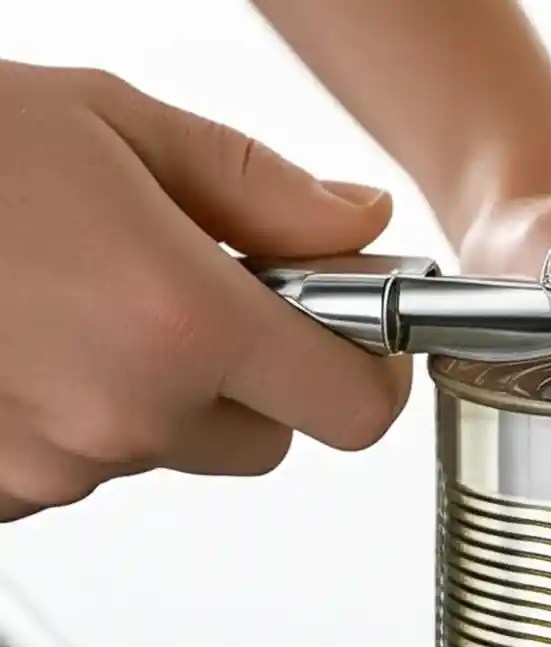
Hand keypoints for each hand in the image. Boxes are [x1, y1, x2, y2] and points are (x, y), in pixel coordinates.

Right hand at [0, 60, 411, 520]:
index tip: (356, 333)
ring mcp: (48, 466)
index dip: (367, 369)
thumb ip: (266, 193)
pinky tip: (29, 340)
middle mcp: (122, 415)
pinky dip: (76, 414)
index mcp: (180, 323)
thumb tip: (361, 221)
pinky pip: (82, 464)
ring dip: (155, 390)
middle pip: (265, 437)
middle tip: (194, 290)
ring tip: (80, 298)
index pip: (351, 408)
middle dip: (253, 373)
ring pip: (168, 449)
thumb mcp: (122, 126)